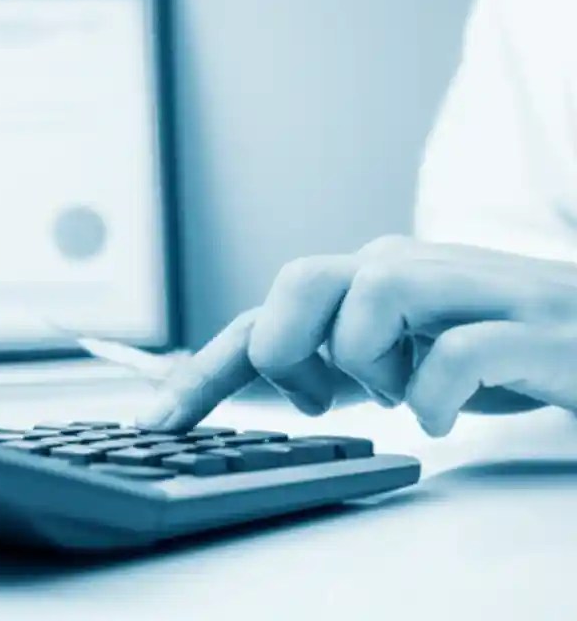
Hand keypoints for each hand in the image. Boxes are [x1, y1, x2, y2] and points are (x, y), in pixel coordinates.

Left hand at [143, 236, 576, 435]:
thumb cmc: (501, 348)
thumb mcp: (400, 357)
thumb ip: (339, 359)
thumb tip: (268, 379)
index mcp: (369, 280)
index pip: (265, 315)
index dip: (204, 369)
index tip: (160, 421)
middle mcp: (410, 269)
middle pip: (303, 278)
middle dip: (287, 348)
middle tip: (320, 396)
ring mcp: (472, 290)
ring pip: (373, 294)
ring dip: (371, 361)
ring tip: (405, 394)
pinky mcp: (530, 325)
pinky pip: (458, 349)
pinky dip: (438, 392)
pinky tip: (446, 413)